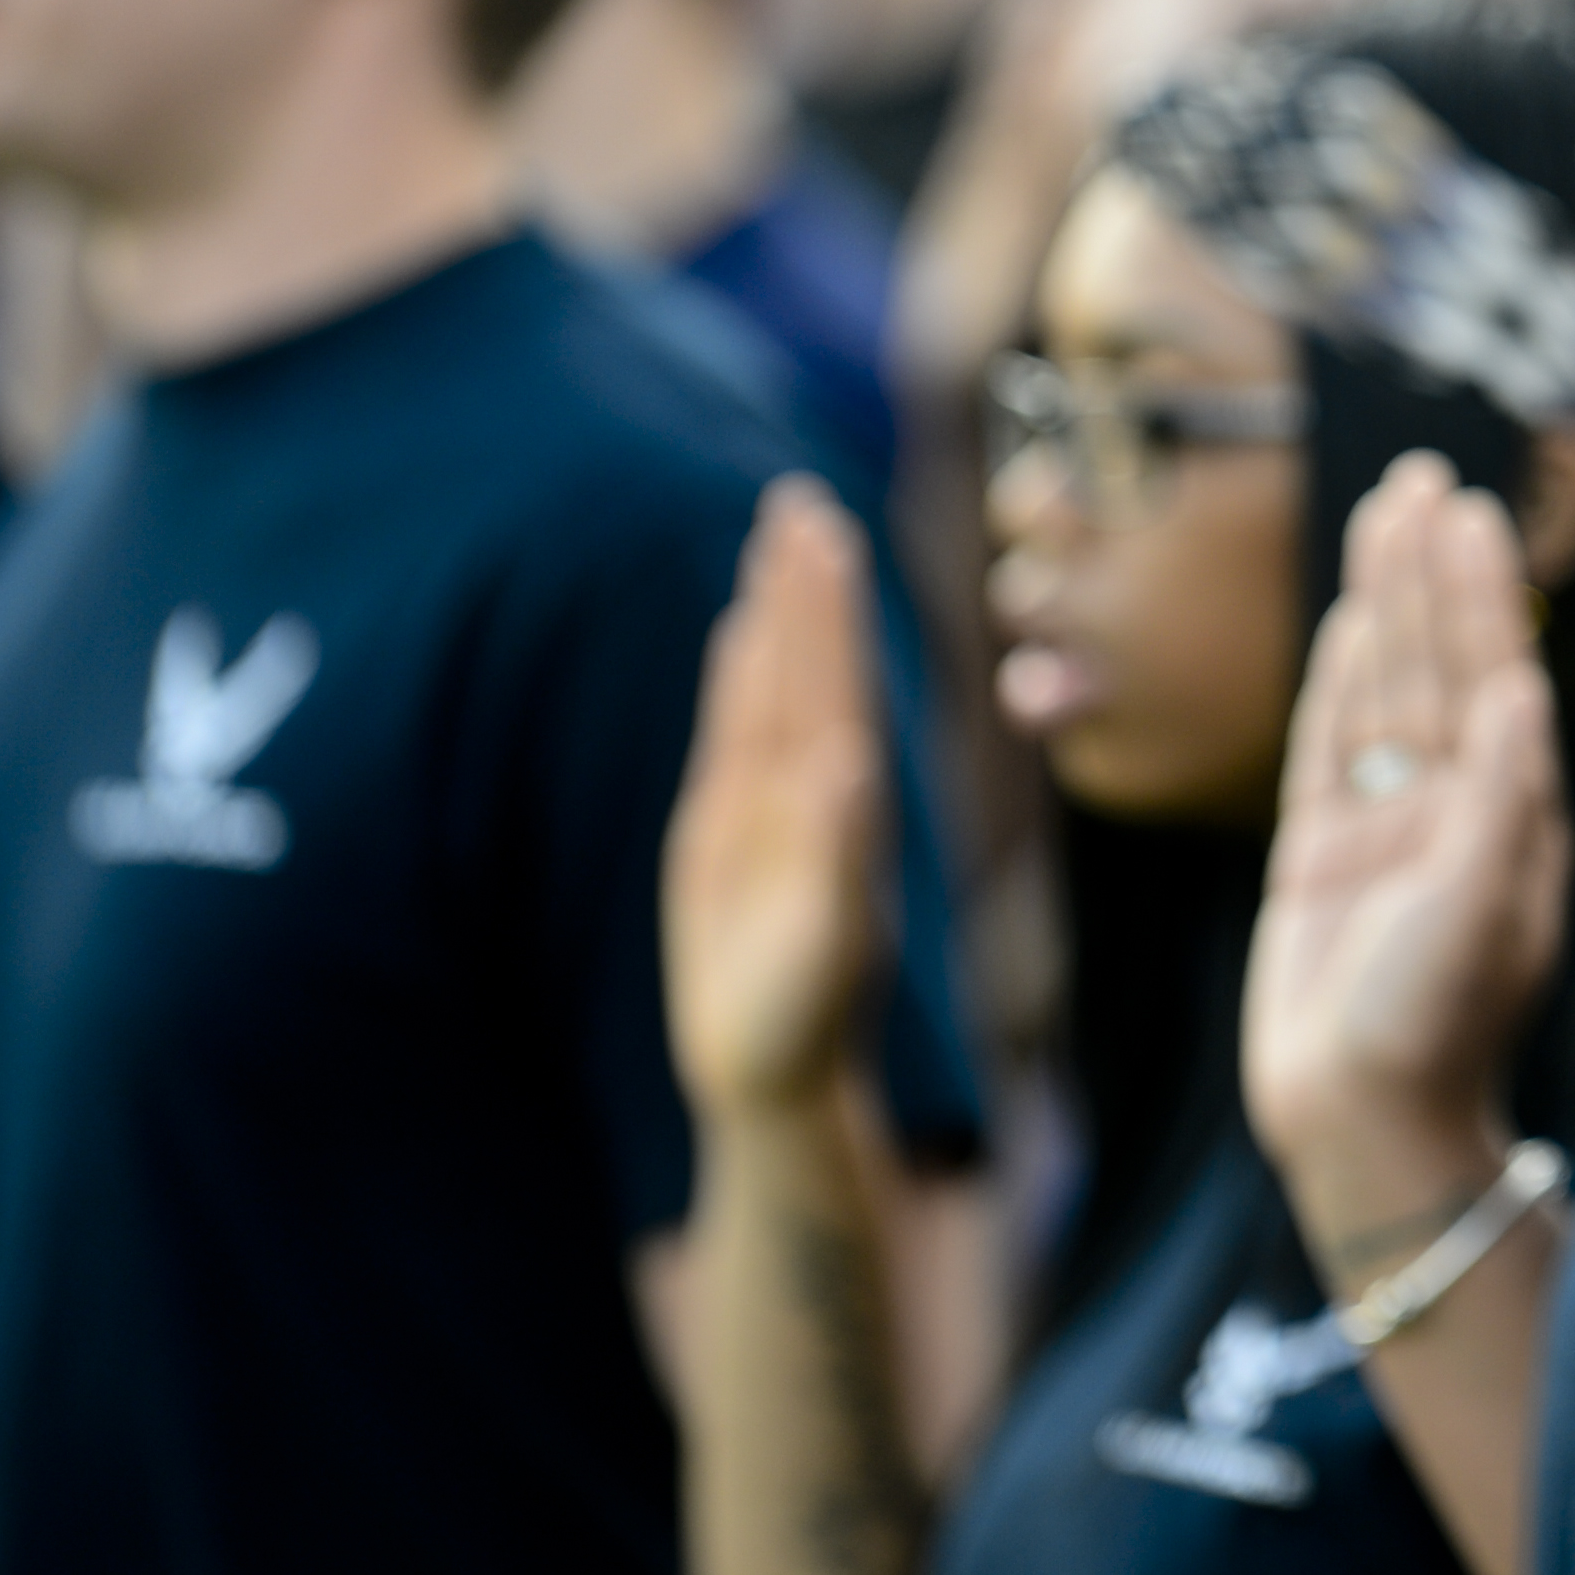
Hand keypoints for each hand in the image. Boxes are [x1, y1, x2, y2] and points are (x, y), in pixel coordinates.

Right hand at [664, 479, 889, 1115]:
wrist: (776, 1076)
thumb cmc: (802, 1023)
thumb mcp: (820, 946)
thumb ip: (835, 855)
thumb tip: (850, 761)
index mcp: (842, 806)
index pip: (835, 686)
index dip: (829, 612)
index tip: (825, 533)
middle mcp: (813, 793)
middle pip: (808, 670)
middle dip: (806, 588)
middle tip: (801, 498)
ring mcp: (770, 808)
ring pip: (772, 690)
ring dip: (777, 617)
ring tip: (779, 536)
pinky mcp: (724, 835)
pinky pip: (732, 736)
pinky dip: (738, 678)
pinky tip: (739, 630)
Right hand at [1243, 455, 1573, 1257]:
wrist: (1366, 1130)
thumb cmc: (1435, 1029)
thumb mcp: (1485, 910)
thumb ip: (1504, 799)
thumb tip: (1528, 691)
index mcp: (1508, 817)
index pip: (1492, 673)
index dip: (1479, 590)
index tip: (1472, 507)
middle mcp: (1452, 811)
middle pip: (1437, 662)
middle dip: (1430, 570)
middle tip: (1425, 474)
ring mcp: (1385, 833)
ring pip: (1382, 690)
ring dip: (1383, 605)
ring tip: (1384, 518)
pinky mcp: (1321, 863)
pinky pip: (1331, 749)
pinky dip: (1340, 681)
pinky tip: (1346, 623)